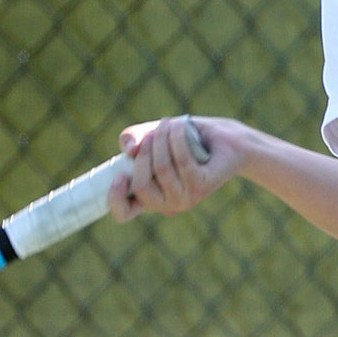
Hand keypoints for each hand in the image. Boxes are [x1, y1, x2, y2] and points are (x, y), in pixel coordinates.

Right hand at [106, 115, 240, 221]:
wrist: (223, 139)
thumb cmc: (183, 139)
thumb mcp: (150, 135)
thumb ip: (132, 138)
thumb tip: (131, 150)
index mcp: (149, 197)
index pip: (124, 213)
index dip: (114, 197)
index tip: (119, 176)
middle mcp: (166, 204)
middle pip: (141, 185)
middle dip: (144, 151)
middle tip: (154, 132)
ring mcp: (185, 199)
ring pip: (161, 169)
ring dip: (162, 138)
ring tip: (169, 123)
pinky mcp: (202, 187)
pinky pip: (182, 161)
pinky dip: (178, 138)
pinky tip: (180, 125)